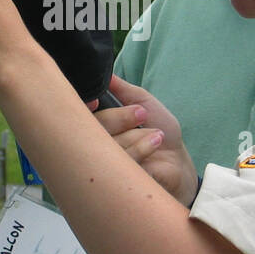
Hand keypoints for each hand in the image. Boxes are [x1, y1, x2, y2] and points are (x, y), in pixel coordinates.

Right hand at [92, 75, 197, 204]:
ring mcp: (102, 164)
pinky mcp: (113, 180)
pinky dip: (141, 148)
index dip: (83, 106)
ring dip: (135, 135)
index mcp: (97, 125)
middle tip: (141, 114)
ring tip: (154, 135)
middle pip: (89, 129)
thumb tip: (105, 72)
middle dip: (119, 118)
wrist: (177, 162)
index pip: (78, 114)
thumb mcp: (143, 102)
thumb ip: (122, 88)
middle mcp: (93, 145)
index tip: (97, 100)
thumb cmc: (159, 131)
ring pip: (106, 145)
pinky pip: (119, 161)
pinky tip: (154, 144)